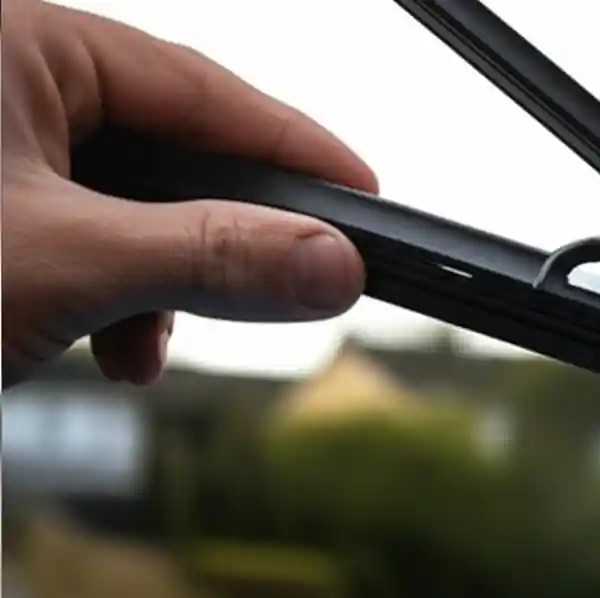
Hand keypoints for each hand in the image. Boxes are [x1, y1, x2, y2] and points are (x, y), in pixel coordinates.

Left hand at [2, 0, 378, 387]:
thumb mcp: (66, 262)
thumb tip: (331, 262)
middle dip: (213, 243)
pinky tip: (107, 347)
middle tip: (281, 285)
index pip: (197, 90)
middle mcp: (10, 84)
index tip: (362, 197)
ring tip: (147, 347)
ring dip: (158, 286)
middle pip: (168, 156)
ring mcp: (0, 150)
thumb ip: (207, 256)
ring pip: (128, 208)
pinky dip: (110, 299)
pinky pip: (83, 239)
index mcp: (21, 47)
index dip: (291, 148)